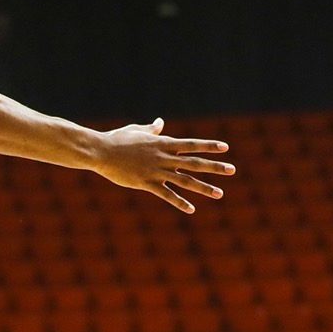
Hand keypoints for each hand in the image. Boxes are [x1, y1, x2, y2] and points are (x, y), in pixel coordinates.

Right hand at [89, 118, 233, 212]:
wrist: (100, 152)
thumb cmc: (116, 139)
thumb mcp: (136, 130)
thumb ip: (152, 130)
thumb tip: (160, 122)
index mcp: (163, 144)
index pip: (192, 145)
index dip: (209, 146)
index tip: (225, 148)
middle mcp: (164, 158)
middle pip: (195, 163)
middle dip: (215, 166)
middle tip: (232, 170)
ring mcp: (157, 172)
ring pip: (186, 181)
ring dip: (204, 187)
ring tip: (220, 193)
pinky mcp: (147, 184)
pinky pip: (167, 195)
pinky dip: (180, 202)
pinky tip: (192, 209)